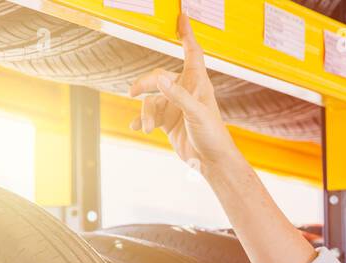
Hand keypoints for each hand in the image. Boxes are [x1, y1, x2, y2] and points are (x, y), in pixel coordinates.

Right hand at [127, 13, 235, 169]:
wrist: (211, 162)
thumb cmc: (213, 136)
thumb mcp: (197, 114)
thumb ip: (178, 95)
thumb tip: (159, 78)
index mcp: (198, 83)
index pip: (192, 52)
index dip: (186, 34)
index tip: (182, 17)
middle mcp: (185, 91)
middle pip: (158, 76)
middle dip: (144, 83)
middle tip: (133, 92)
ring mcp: (175, 105)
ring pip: (151, 99)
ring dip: (145, 111)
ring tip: (146, 125)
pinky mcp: (168, 120)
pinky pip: (149, 114)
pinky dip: (141, 120)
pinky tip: (136, 127)